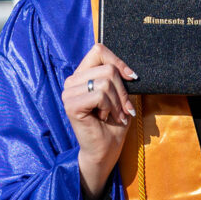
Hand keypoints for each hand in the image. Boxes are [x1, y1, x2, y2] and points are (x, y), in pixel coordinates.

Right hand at [63, 44, 137, 199]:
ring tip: (114, 115)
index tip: (131, 77)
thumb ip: (120, 77)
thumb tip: (129, 69)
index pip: (98, 50)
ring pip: (105, 81)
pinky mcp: (71, 105)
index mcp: (82, 75)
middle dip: (123, 91)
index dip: (118, 61)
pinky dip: (110, 108)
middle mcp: (72, 81)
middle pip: (107, 68)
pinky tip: (104, 118)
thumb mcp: (121, 95)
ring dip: (117, 102)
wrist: (106, 149)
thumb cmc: (114, 123)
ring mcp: (69, 92)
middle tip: (123, 109)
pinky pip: (100, 95)